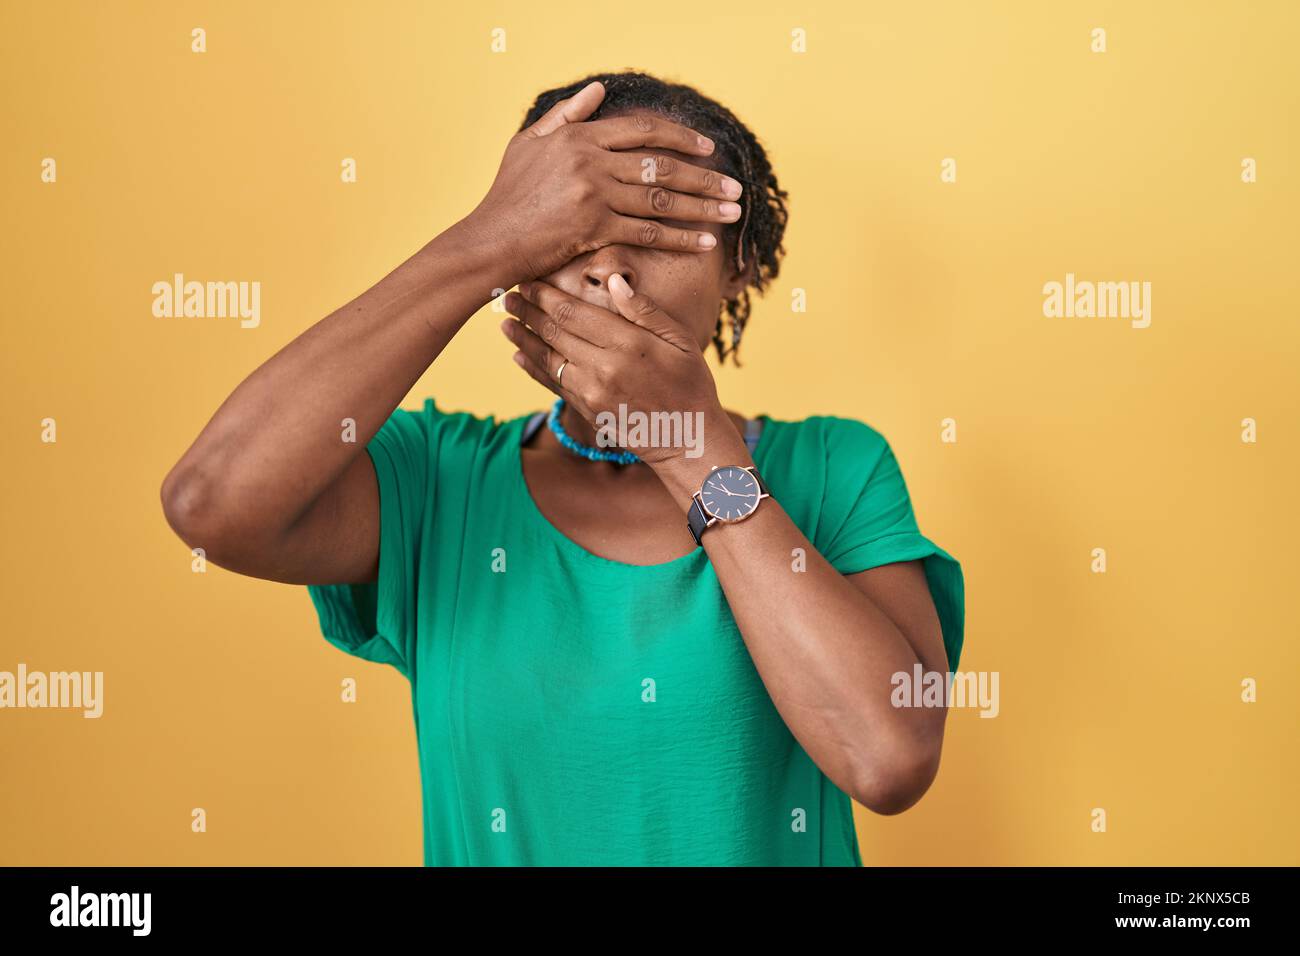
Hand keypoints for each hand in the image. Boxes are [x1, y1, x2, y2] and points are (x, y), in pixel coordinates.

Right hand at [465, 81, 744, 288]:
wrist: (490, 239)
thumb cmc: (507, 195)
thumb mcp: (530, 144)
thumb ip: (566, 115)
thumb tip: (600, 89)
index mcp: (580, 137)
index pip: (642, 131)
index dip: (680, 137)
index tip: (707, 148)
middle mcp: (591, 161)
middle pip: (662, 166)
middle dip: (704, 178)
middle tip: (734, 187)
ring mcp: (594, 195)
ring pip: (661, 199)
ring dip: (703, 207)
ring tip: (732, 212)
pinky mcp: (594, 228)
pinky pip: (648, 233)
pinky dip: (680, 239)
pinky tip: (705, 243)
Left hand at [499, 275, 736, 467]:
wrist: (688, 439)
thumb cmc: (691, 383)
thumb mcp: (680, 340)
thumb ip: (644, 310)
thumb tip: (613, 280)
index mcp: (627, 343)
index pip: (574, 312)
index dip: (546, 295)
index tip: (529, 281)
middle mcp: (603, 367)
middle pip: (554, 332)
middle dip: (528, 312)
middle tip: (508, 296)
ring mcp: (591, 392)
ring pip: (547, 358)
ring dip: (523, 339)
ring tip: (505, 323)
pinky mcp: (586, 411)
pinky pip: (552, 384)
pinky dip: (533, 368)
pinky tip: (519, 356)